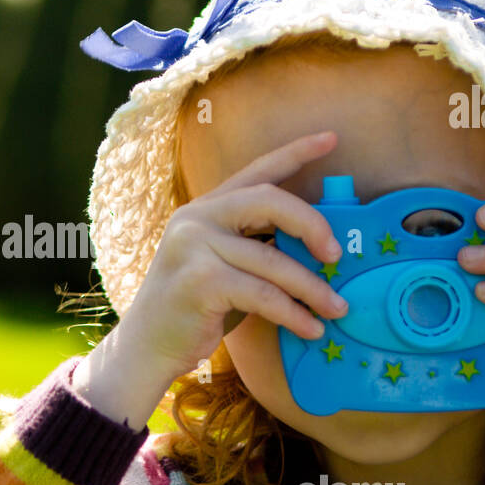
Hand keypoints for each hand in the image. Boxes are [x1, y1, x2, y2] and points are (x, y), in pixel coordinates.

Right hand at [112, 130, 348, 388]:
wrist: (147, 346)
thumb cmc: (195, 308)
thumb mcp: (224, 265)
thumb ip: (257, 246)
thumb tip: (319, 247)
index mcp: (206, 208)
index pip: (256, 170)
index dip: (296, 152)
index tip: (331, 139)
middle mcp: (196, 218)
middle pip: (269, 201)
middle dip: (312, 225)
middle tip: (336, 255)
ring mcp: (194, 246)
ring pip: (273, 261)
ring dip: (312, 288)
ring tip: (336, 308)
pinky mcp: (200, 281)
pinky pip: (264, 295)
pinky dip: (293, 314)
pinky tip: (311, 328)